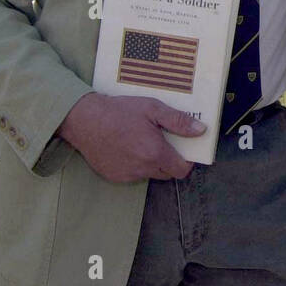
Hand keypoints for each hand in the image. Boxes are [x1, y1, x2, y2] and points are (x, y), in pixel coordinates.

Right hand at [57, 91, 204, 182]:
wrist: (83, 120)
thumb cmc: (119, 111)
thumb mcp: (153, 109)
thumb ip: (178, 121)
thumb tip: (201, 130)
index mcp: (155, 153)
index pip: (181, 170)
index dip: (186, 161)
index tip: (183, 149)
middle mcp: (142, 169)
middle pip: (166, 173)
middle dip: (169, 161)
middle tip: (163, 141)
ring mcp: (126, 174)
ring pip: (149, 174)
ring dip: (152, 163)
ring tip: (143, 142)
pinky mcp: (113, 176)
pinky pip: (132, 174)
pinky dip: (135, 165)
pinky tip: (127, 148)